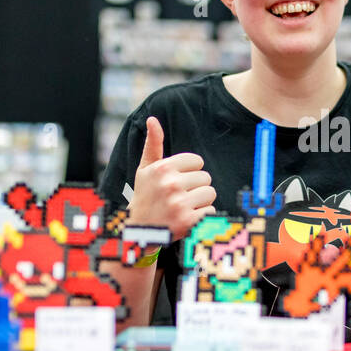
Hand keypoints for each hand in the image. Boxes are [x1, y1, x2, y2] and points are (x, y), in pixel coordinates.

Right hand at [126, 117, 216, 240]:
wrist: (139, 231)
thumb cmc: (145, 196)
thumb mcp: (145, 169)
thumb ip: (153, 144)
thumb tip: (152, 119)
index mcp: (162, 169)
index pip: (197, 161)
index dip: (189, 172)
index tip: (177, 181)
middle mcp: (170, 185)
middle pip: (205, 177)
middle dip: (195, 187)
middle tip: (178, 197)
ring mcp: (179, 204)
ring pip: (210, 193)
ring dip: (201, 201)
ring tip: (183, 207)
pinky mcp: (188, 222)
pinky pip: (211, 210)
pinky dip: (203, 215)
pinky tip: (187, 218)